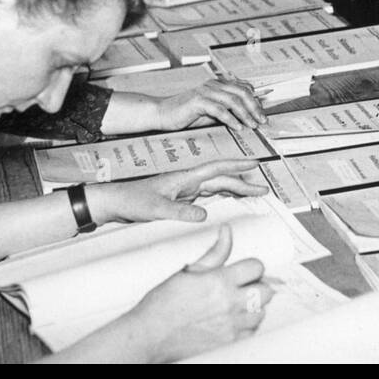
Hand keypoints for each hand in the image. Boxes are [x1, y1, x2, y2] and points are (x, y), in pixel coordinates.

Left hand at [85, 159, 269, 224]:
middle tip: (263, 188)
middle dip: (243, 183)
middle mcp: (188, 181)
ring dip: (235, 190)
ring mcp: (185, 189)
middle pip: (222, 180)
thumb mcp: (156, 209)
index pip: (216, 168)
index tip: (255, 163)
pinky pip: (208, 196)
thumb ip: (180, 211)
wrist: (115, 202)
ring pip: (217, 187)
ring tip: (253, 194)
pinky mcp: (181, 198)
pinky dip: (223, 197)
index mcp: (185, 178)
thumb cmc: (132, 201)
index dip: (236, 166)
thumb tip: (204, 215)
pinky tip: (230, 200)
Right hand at [130, 226, 275, 361]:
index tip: (244, 270)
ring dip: (253, 306)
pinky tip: (234, 319)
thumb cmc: (163, 305)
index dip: (251, 266)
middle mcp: (229, 303)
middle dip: (257, 285)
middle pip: (265, 290)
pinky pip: (252, 331)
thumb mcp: (189, 271)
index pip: (256, 267)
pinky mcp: (229, 342)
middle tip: (244, 286)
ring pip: (261, 312)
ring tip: (237, 304)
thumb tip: (226, 233)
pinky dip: (247, 325)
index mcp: (220, 281)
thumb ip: (215, 252)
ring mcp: (231, 325)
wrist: (150, 334)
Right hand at [153, 78, 266, 131]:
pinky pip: (219, 109)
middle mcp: (213, 85)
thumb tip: (247, 117)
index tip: (263, 114)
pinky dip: (230, 119)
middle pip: (242, 92)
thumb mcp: (210, 112)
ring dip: (245, 114)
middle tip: (262, 121)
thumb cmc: (186, 114)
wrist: (162, 114)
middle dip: (255, 107)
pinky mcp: (197, 101)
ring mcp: (205, 92)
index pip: (244, 88)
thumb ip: (227, 111)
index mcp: (218, 84)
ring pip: (233, 100)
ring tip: (252, 125)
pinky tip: (237, 127)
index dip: (256, 100)